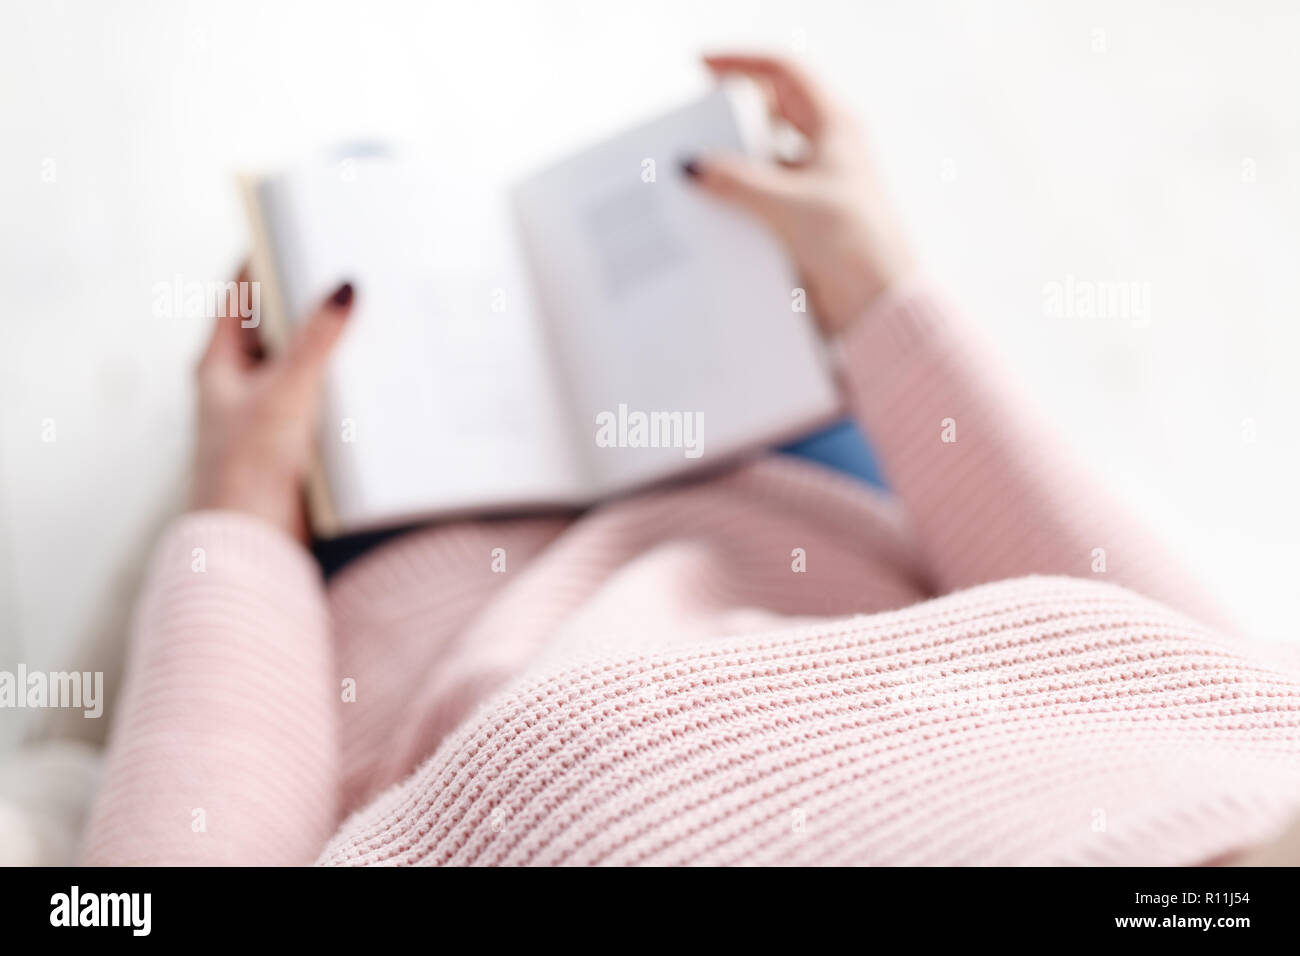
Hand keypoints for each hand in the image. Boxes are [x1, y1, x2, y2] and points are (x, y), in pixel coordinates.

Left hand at [190, 271, 354, 541]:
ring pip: (303, 364)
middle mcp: (239, 385)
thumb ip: (317, 340)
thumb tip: (345, 288)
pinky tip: (374, 375)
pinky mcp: (292, 443)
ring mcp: (266, 414)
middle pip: (276, 327)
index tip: (299, 232)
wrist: (253, 543)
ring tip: (372, 318)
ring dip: (331, 347)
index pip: (240, 295)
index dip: (266, 261)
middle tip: (351, 273)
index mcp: (218, 364)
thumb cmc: (249, 469)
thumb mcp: (287, 392)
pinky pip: (321, 400)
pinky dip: (342, 385)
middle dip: (311, 303)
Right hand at [685, 53, 913, 336]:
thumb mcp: (788, 205)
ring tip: (695, 173)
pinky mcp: (806, 219)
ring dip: (733, 164)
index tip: (700, 68)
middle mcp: (827, 150)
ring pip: (765, 158)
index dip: (740, 63)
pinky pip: (765, 196)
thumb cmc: (854, 246)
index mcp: (835, 127)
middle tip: (692, 126)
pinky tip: (714, 211)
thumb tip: (694, 166)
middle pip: (771, 113)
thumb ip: (738, 182)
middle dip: (731, 117)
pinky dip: (740, 199)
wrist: (877, 304)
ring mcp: (817, 184)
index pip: (783, 73)